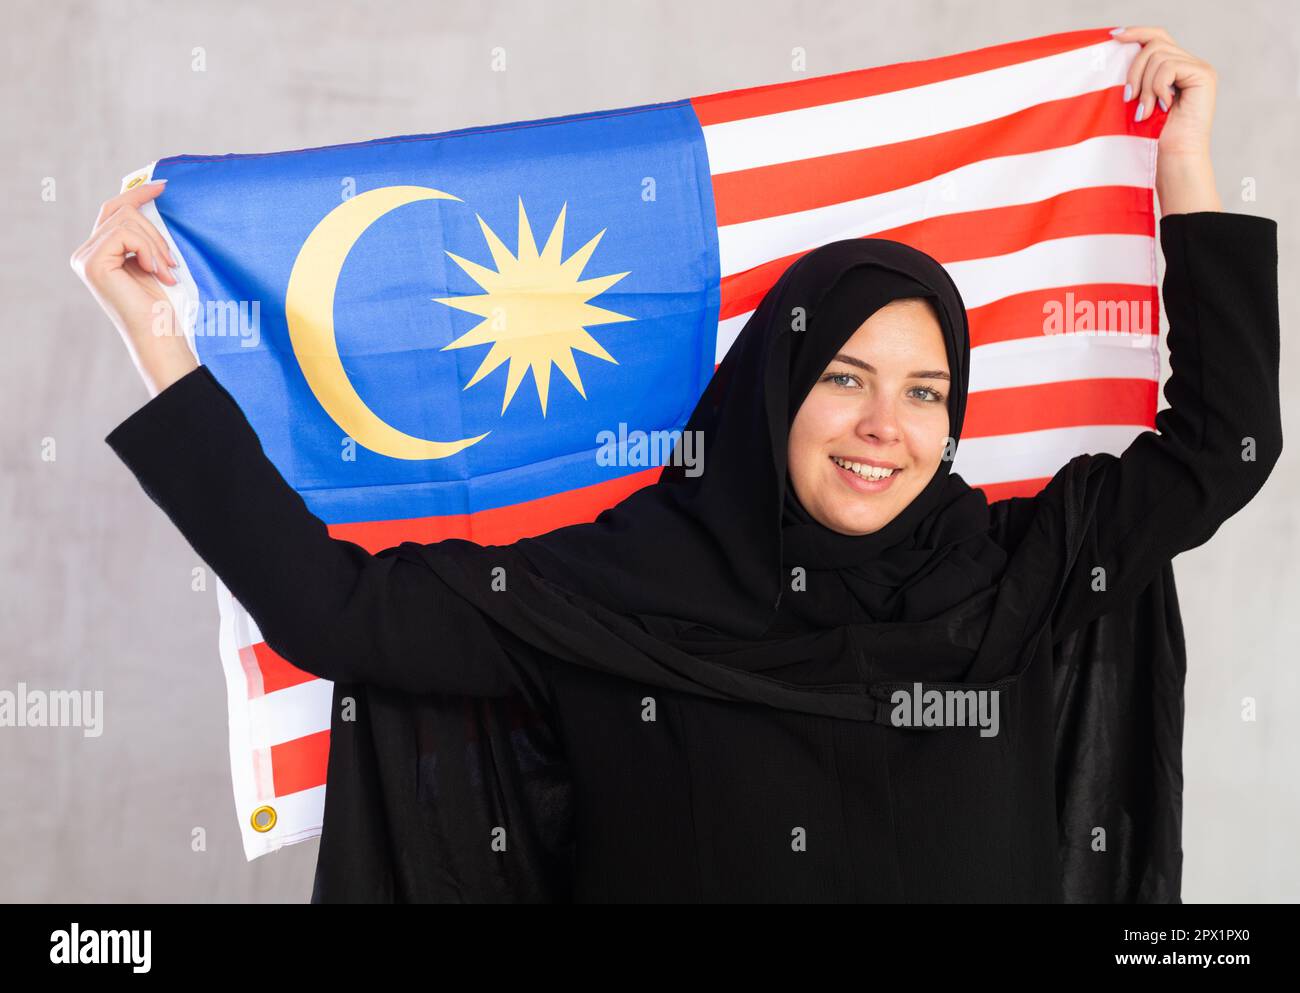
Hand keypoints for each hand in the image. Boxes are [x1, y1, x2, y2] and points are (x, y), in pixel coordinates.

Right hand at [70, 180, 198, 396]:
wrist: (159, 335)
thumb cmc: (161, 306)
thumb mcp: (154, 262)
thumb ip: (144, 237)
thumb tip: (151, 203)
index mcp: (98, 251)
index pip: (113, 210)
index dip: (136, 194)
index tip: (163, 186)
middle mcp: (85, 253)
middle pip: (120, 211)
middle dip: (154, 231)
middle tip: (172, 260)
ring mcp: (85, 258)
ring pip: (126, 221)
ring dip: (156, 244)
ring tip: (167, 271)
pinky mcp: (92, 264)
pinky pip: (125, 235)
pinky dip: (148, 249)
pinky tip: (158, 272)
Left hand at [1113, 26, 1221, 214]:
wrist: (1172, 161)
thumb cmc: (1149, 139)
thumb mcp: (1136, 101)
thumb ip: (1136, 77)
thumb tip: (1115, 52)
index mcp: (1174, 68)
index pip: (1156, 37)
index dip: (1136, 32)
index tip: (1112, 37)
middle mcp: (1189, 64)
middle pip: (1154, 43)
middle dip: (1134, 70)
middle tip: (1128, 98)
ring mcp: (1199, 68)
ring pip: (1158, 55)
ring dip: (1144, 85)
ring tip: (1144, 111)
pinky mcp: (1204, 75)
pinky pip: (1168, 67)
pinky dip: (1157, 87)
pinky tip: (1161, 107)